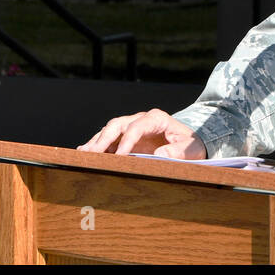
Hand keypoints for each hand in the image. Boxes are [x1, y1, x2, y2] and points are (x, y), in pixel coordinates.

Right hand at [77, 109, 206, 158]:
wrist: (190, 144)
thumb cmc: (191, 145)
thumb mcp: (191, 148)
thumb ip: (177, 151)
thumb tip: (158, 154)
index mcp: (156, 119)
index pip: (137, 127)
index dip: (127, 141)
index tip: (120, 156)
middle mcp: (140, 120)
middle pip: (117, 125)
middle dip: (104, 138)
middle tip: (92, 154)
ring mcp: (131, 128)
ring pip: (109, 131)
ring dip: (96, 142)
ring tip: (83, 154)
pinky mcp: (126, 138)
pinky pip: (108, 140)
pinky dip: (97, 146)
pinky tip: (85, 154)